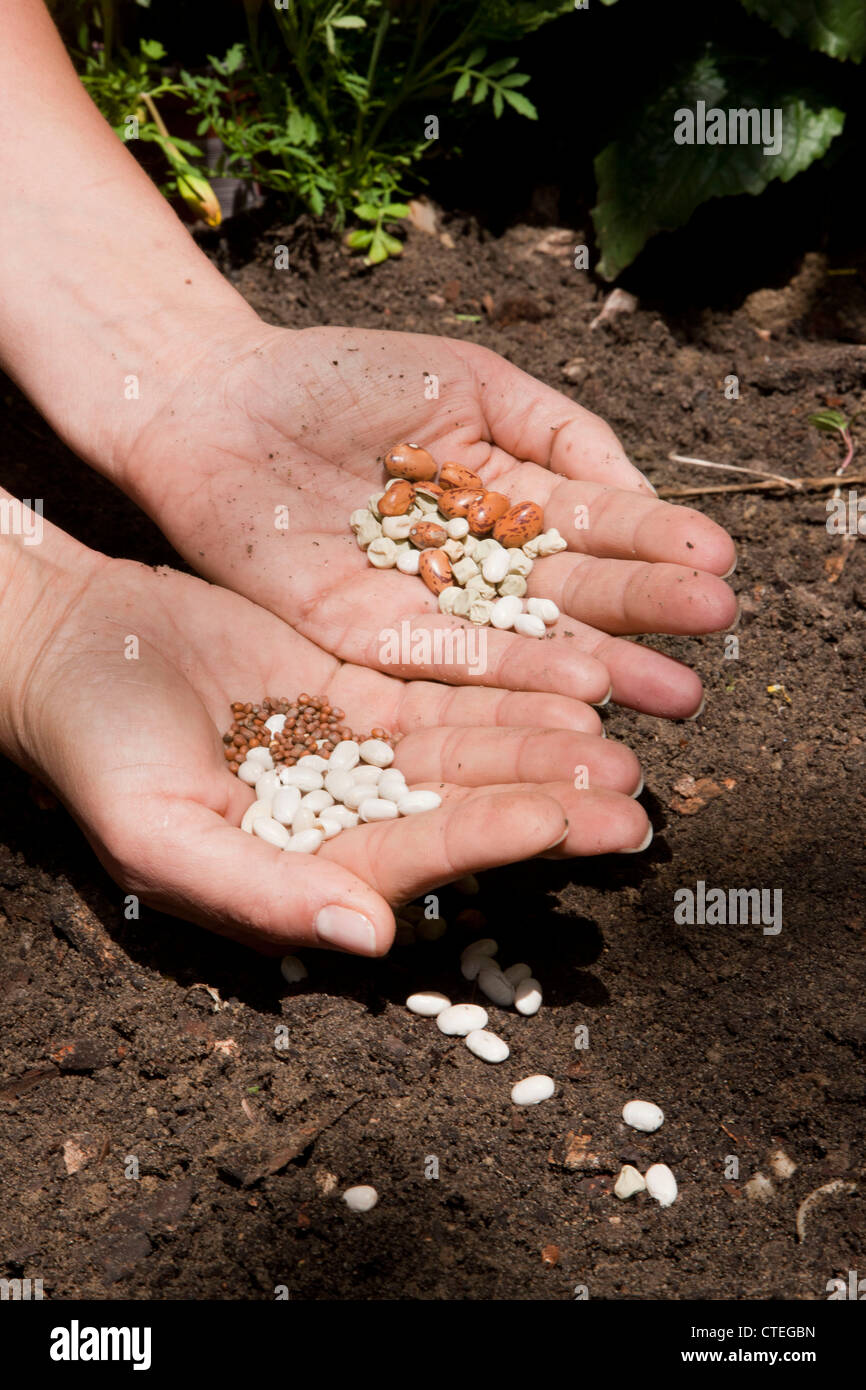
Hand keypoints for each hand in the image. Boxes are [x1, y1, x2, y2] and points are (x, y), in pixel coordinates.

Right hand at [2, 515, 650, 954]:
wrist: (72, 651)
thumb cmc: (97, 754)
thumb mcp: (159, 836)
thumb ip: (261, 896)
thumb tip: (372, 940)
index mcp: (306, 873)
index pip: (416, 859)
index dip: (490, 837)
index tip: (566, 823)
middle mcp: (346, 819)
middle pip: (461, 807)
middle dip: (547, 801)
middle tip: (633, 794)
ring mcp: (357, 750)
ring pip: (465, 748)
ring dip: (540, 745)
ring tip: (618, 740)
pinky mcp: (359, 686)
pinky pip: (443, 689)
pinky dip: (501, 688)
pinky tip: (567, 685)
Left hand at [122, 321, 737, 718]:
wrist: (220, 399)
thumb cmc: (345, 376)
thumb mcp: (474, 383)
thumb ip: (560, 434)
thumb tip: (639, 491)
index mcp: (510, 500)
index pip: (598, 528)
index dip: (657, 544)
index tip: (719, 561)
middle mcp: (477, 566)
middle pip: (573, 597)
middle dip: (647, 615)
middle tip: (715, 633)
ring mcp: (425, 608)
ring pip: (523, 644)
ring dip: (600, 668)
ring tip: (671, 690)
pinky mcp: (366, 640)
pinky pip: (447, 661)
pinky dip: (511, 674)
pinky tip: (577, 687)